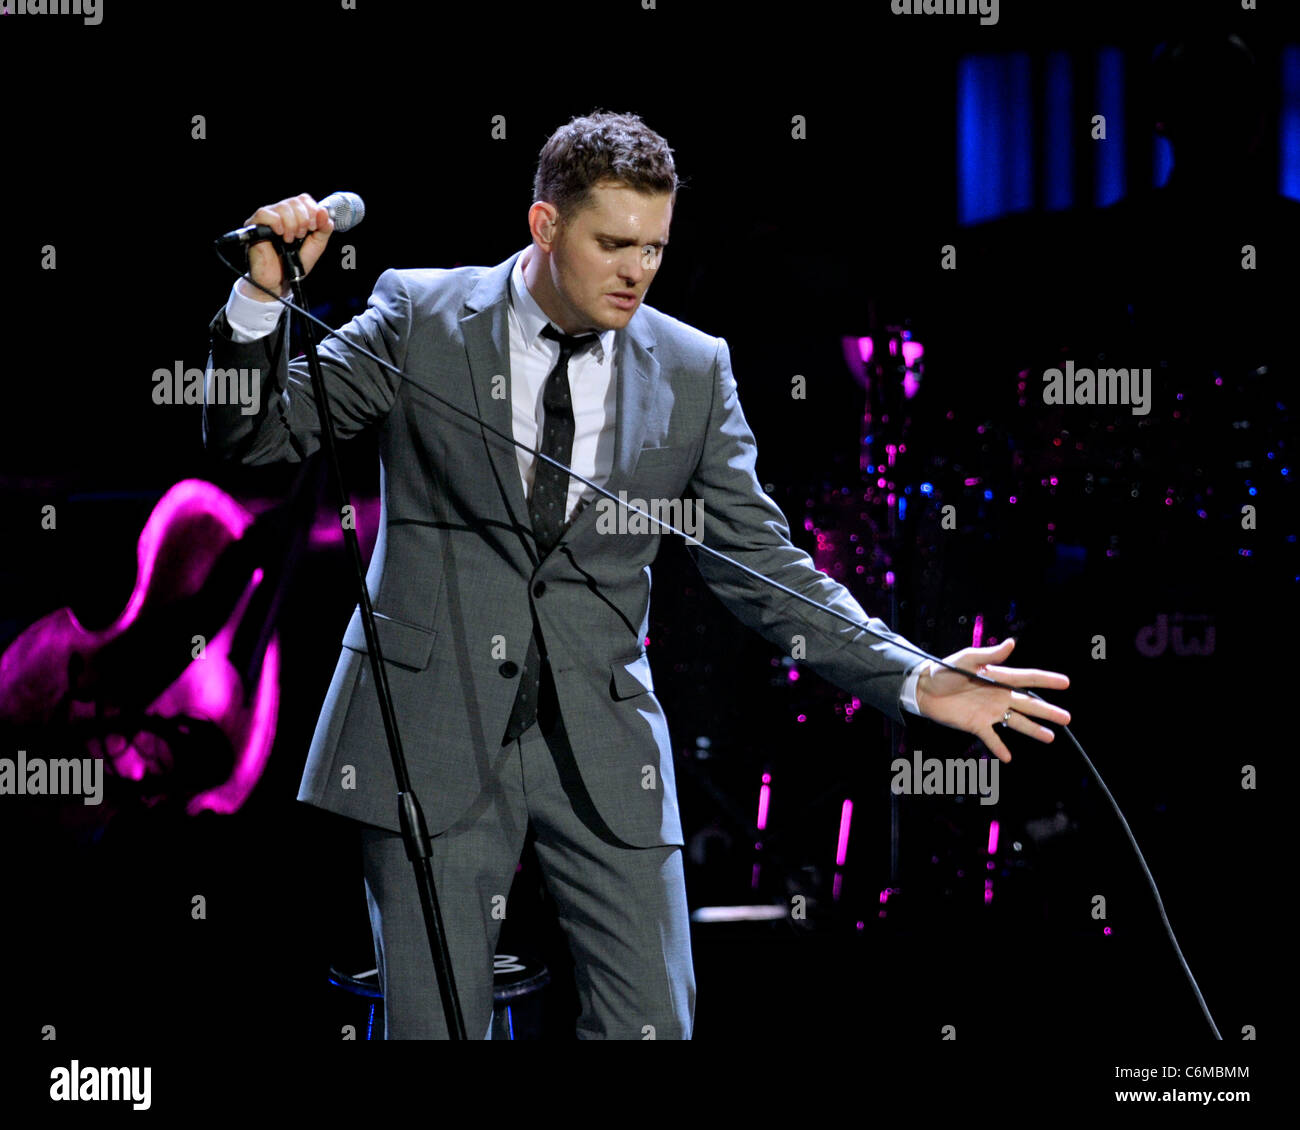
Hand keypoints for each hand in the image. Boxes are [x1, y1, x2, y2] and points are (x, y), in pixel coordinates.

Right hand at [239, 193, 334, 301]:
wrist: (281, 281)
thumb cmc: (295, 263)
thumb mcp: (316, 245)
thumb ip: (324, 229)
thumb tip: (324, 212)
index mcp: (295, 215)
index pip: (304, 199)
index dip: (312, 210)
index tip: (314, 227)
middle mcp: (280, 213)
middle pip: (295, 202)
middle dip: (303, 220)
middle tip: (301, 236)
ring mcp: (267, 219)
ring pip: (282, 207)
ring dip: (291, 225)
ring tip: (289, 240)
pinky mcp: (254, 226)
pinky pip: (265, 214)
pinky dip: (276, 223)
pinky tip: (280, 234)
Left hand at [913, 638, 1069, 763]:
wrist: (922, 688)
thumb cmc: (943, 670)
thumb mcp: (965, 659)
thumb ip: (989, 655)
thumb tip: (1012, 643)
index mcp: (997, 677)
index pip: (1026, 679)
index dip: (1046, 680)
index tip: (1066, 682)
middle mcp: (998, 695)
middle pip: (1027, 704)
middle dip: (1047, 711)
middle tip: (1067, 718)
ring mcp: (988, 711)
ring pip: (1016, 722)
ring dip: (1033, 730)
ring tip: (1050, 737)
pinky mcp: (976, 724)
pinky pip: (991, 738)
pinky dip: (999, 748)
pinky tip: (1008, 758)